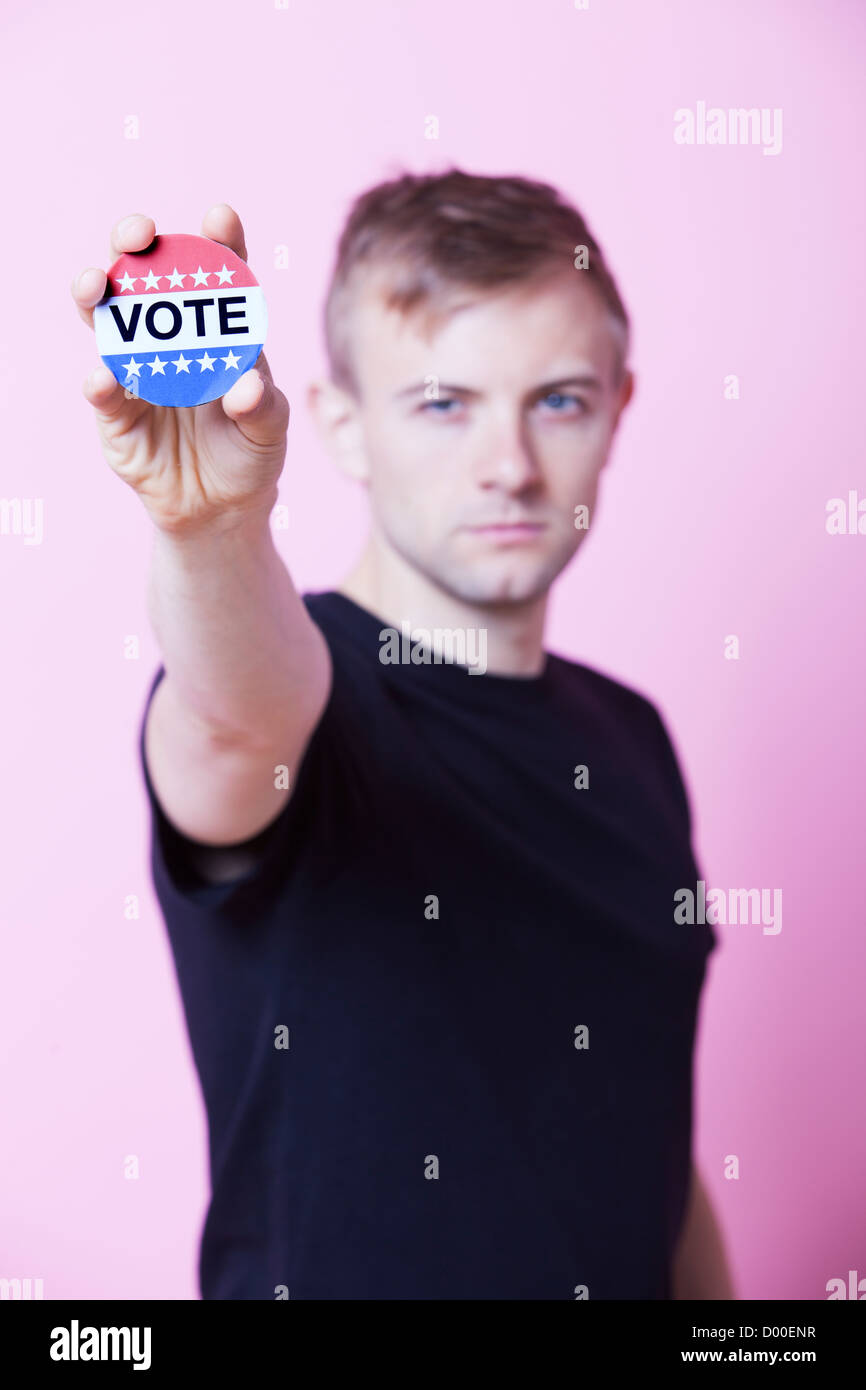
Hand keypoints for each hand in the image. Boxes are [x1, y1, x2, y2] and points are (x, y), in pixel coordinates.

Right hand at [73, 204, 288, 534]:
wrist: (221, 508)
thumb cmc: (251, 453)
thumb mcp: (270, 430)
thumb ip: (263, 407)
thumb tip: (245, 387)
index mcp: (217, 329)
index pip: (218, 275)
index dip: (218, 241)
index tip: (220, 218)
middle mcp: (170, 338)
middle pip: (146, 277)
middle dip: (136, 245)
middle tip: (139, 233)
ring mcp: (137, 370)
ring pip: (107, 319)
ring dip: (96, 295)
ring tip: (97, 284)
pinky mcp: (116, 414)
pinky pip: (103, 391)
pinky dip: (100, 381)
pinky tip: (104, 376)